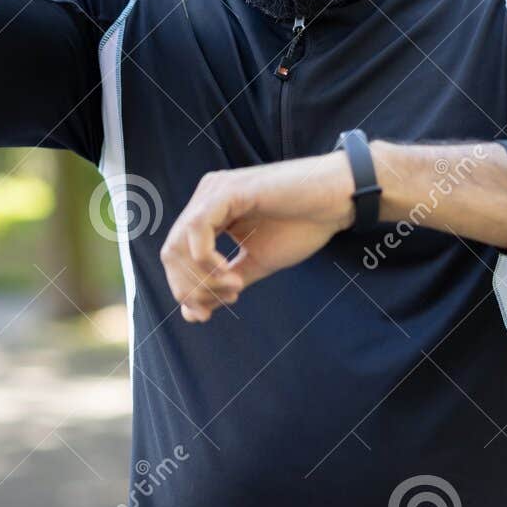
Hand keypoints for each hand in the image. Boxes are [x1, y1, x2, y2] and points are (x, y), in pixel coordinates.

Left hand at [159, 152, 356, 322]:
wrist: (335, 201)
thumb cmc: (302, 226)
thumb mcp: (256, 262)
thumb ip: (223, 284)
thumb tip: (192, 312)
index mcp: (209, 213)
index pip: (176, 256)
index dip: (184, 290)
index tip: (205, 315)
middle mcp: (205, 198)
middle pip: (171, 253)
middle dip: (191, 288)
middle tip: (226, 302)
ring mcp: (213, 192)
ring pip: (179, 245)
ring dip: (202, 279)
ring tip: (235, 290)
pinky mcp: (226, 190)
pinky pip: (197, 230)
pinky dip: (208, 261)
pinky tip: (232, 276)